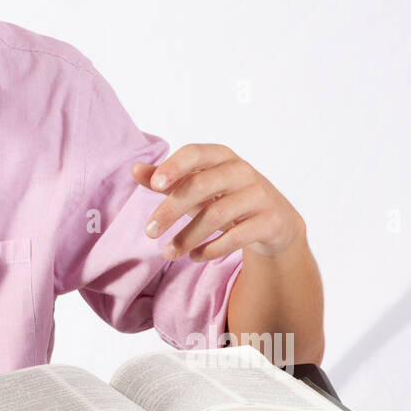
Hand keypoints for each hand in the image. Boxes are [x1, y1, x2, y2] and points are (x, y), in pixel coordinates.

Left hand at [130, 143, 304, 262]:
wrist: (275, 221)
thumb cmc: (226, 197)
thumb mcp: (197, 186)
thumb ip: (167, 178)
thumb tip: (135, 169)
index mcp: (221, 156)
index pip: (195, 153)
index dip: (174, 167)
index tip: (154, 186)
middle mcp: (242, 171)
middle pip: (201, 186)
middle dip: (171, 210)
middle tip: (149, 232)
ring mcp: (259, 195)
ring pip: (217, 214)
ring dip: (187, 236)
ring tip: (168, 253)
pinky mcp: (270, 221)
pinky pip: (237, 236)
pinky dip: (211, 249)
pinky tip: (194, 256)